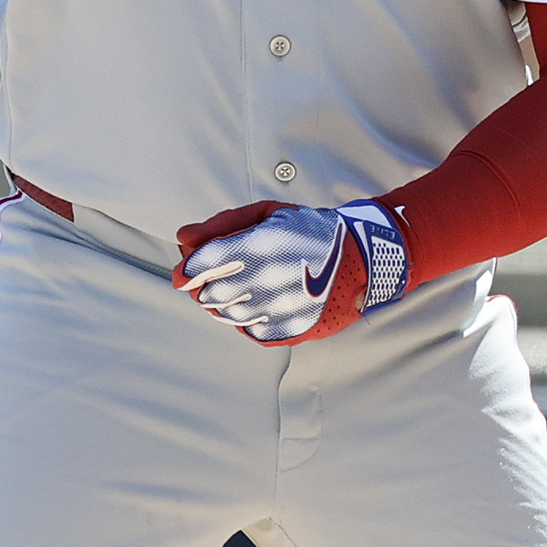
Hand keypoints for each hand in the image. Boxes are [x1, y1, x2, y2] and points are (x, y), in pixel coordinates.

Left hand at [172, 198, 408, 344]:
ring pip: (229, 315)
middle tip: (212, 276)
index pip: (204, 265)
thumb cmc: (313, 231)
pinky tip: (256, 303)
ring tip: (239, 288)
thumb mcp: (268, 214)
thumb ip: (222, 225)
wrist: (363, 259)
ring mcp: (281, 309)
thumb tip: (183, 238)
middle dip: (204, 286)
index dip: (187, 270)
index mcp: (261, 247)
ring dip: (224, 303)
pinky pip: (252, 331)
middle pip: (211, 294)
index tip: (183, 271)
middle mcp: (269, 281)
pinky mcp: (293, 329)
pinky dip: (246, 320)